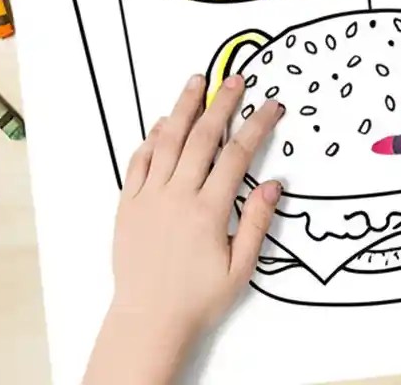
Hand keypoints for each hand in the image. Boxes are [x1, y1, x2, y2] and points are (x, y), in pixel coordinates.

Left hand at [90, 74, 281, 383]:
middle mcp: (177, 197)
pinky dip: (151, 139)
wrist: (149, 319)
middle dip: (221, 103)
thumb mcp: (240, 268)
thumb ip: (257, 222)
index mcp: (208, 211)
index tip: (271, 107)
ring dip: (183, 108)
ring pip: (167, 140)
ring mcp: (149, 197)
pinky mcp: (128, 204)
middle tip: (234, 80)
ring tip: (195, 83)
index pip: (238, 155)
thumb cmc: (195, 300)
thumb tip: (272, 185)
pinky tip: (161, 124)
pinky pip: (138, 161)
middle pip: (203, 137)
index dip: (257, 125)